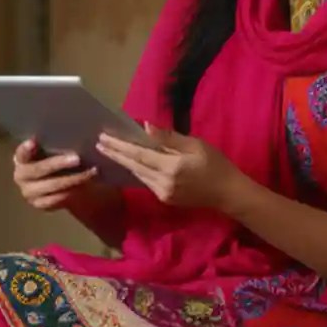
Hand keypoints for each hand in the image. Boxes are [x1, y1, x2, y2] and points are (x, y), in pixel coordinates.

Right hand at [12, 139, 99, 210]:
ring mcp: (29, 192)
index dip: (26, 149)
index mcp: (21, 158)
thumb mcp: (51, 148)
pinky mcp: (39, 204)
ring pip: (50, 186)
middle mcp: (21, 176)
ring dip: (72, 179)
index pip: (21, 153)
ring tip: (90, 172)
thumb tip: (72, 131)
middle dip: (57, 164)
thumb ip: (53, 142)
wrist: (55, 181)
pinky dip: (71, 192)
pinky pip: (56, 199)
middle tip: (77, 158)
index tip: (33, 142)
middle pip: (37, 170)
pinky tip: (84, 184)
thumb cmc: (53, 158)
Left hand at [96, 123, 246, 209]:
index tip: (103, 138)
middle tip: (98, 143)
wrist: (228, 194)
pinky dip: (136, 170)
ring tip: (109, 150)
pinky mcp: (165, 199)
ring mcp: (163, 193)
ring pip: (138, 174)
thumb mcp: (196, 145)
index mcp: (171, 167)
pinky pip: (146, 181)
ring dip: (123, 162)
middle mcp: (163, 183)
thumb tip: (145, 128)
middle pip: (133, 166)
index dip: (119, 146)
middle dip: (115, 154)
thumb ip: (169, 138)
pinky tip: (129, 163)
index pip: (139, 155)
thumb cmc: (216, 164)